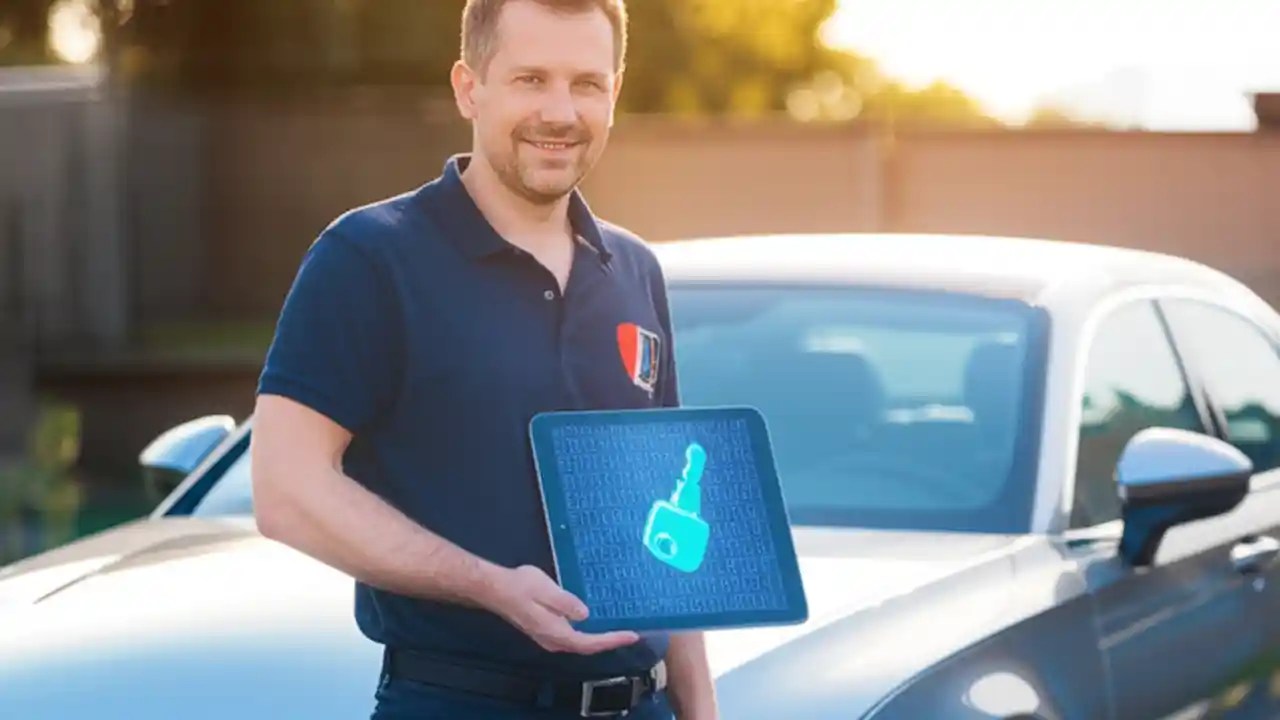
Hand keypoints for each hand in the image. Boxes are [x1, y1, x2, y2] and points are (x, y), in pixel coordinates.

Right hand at [482, 565, 639, 654]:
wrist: (496, 590)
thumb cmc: (521, 587)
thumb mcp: (547, 590)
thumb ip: (567, 603)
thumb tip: (585, 614)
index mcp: (556, 632)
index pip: (589, 642)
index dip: (611, 640)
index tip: (631, 635)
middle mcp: (553, 640)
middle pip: (586, 647)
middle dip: (608, 641)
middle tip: (629, 634)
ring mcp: (547, 637)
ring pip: (578, 643)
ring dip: (597, 639)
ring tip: (614, 630)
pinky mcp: (544, 630)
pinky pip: (570, 637)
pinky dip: (586, 634)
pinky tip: (591, 623)